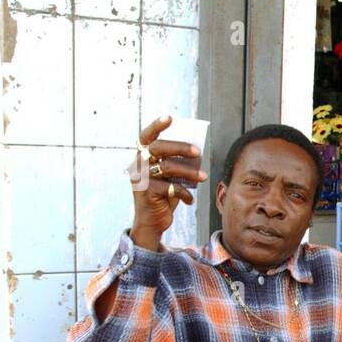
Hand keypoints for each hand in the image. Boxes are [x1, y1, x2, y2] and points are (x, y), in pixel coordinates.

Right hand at [131, 116, 206, 249]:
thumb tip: (196, 152)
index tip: (170, 118)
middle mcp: (137, 165)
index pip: (145, 137)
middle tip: (198, 152)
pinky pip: (171, 188)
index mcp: (142, 158)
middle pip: (158, 147)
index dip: (156, 126)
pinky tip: (189, 200)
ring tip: (204, 177)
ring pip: (167, 167)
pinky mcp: (146, 193)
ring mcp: (140, 179)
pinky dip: (184, 193)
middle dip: (180, 147)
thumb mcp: (168, 178)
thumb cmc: (163, 196)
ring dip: (189, 172)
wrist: (151, 223)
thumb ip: (175, 164)